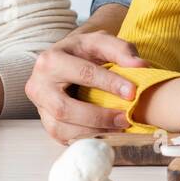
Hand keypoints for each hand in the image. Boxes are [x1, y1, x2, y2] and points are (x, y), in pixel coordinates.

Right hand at [25, 31, 148, 143]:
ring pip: (61, 128)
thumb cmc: (85, 52)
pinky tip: (105, 133)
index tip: (133, 92)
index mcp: (50, 60)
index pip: (82, 73)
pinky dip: (86, 139)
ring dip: (93, 132)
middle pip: (64, 108)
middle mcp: (38, 85)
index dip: (109, 83)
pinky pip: (63, 138)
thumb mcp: (101, 42)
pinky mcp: (46, 123)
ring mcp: (40, 108)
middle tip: (125, 118)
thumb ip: (121, 49)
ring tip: (118, 128)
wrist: (68, 61)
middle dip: (98, 116)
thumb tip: (141, 65)